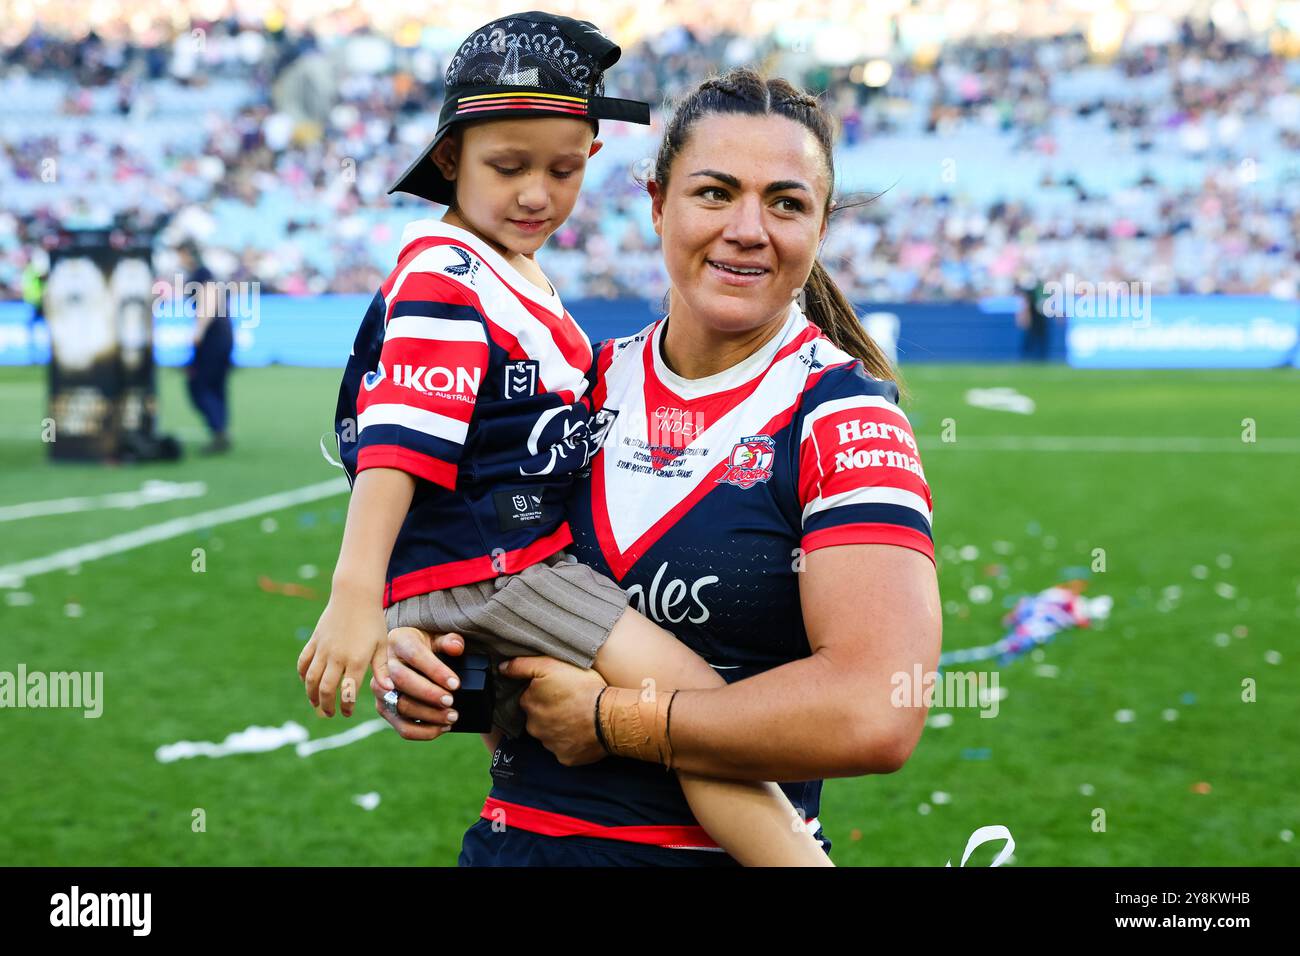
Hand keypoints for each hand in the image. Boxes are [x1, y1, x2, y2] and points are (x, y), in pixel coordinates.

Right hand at [296, 595, 391, 716]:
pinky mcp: (314, 641)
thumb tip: (388, 691)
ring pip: (311, 679)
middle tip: (330, 714)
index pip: (348, 692)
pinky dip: (303, 674)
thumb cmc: (373, 621)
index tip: (347, 713)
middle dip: (326, 706)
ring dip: (311, 695)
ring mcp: (323, 649)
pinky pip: (303, 662)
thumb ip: (382, 669)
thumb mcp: (382, 644)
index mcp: (356, 660)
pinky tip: (308, 681)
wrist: (355, 596)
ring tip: (316, 703)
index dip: (346, 706)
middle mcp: (337, 656)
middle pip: (325, 689)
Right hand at [371, 628, 464, 740]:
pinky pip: (402, 727)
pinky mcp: (384, 709)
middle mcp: (385, 665)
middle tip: (451, 701)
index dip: (435, 670)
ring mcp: (381, 690)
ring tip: (452, 716)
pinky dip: (423, 731)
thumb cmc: (425, 645)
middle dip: (429, 694)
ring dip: (429, 715)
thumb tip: (456, 647)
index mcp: (399, 641)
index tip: (455, 684)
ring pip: (401, 706)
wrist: (406, 656)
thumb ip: (449, 641)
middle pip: (403, 681)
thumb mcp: (437, 637)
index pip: (415, 655)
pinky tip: (442, 727)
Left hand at [500, 656, 606, 765]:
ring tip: (579, 717)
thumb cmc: (582, 688)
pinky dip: (571, 742)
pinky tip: (583, 732)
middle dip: (550, 711)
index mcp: (529, 704)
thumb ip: (522, 666)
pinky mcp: (565, 757)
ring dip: (560, 727)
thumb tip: (501, 668)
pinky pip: (565, 749)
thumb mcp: (550, 665)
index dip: (544, 692)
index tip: (559, 689)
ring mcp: (549, 744)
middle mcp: (534, 727)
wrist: (609, 717)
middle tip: (570, 703)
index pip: (529, 697)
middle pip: (538, 717)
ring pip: (550, 734)